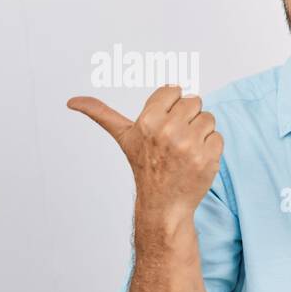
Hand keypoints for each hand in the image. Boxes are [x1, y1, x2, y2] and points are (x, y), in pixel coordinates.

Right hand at [67, 85, 221, 219]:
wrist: (164, 202)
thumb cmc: (145, 165)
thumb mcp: (123, 136)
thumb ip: (100, 114)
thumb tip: (71, 101)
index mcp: (148, 120)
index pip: (174, 90)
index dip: (171, 105)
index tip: (165, 122)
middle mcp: (168, 130)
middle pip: (195, 101)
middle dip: (187, 117)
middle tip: (175, 138)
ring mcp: (190, 144)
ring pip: (208, 118)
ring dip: (200, 132)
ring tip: (185, 149)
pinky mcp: (208, 157)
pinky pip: (218, 136)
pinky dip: (211, 147)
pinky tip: (196, 159)